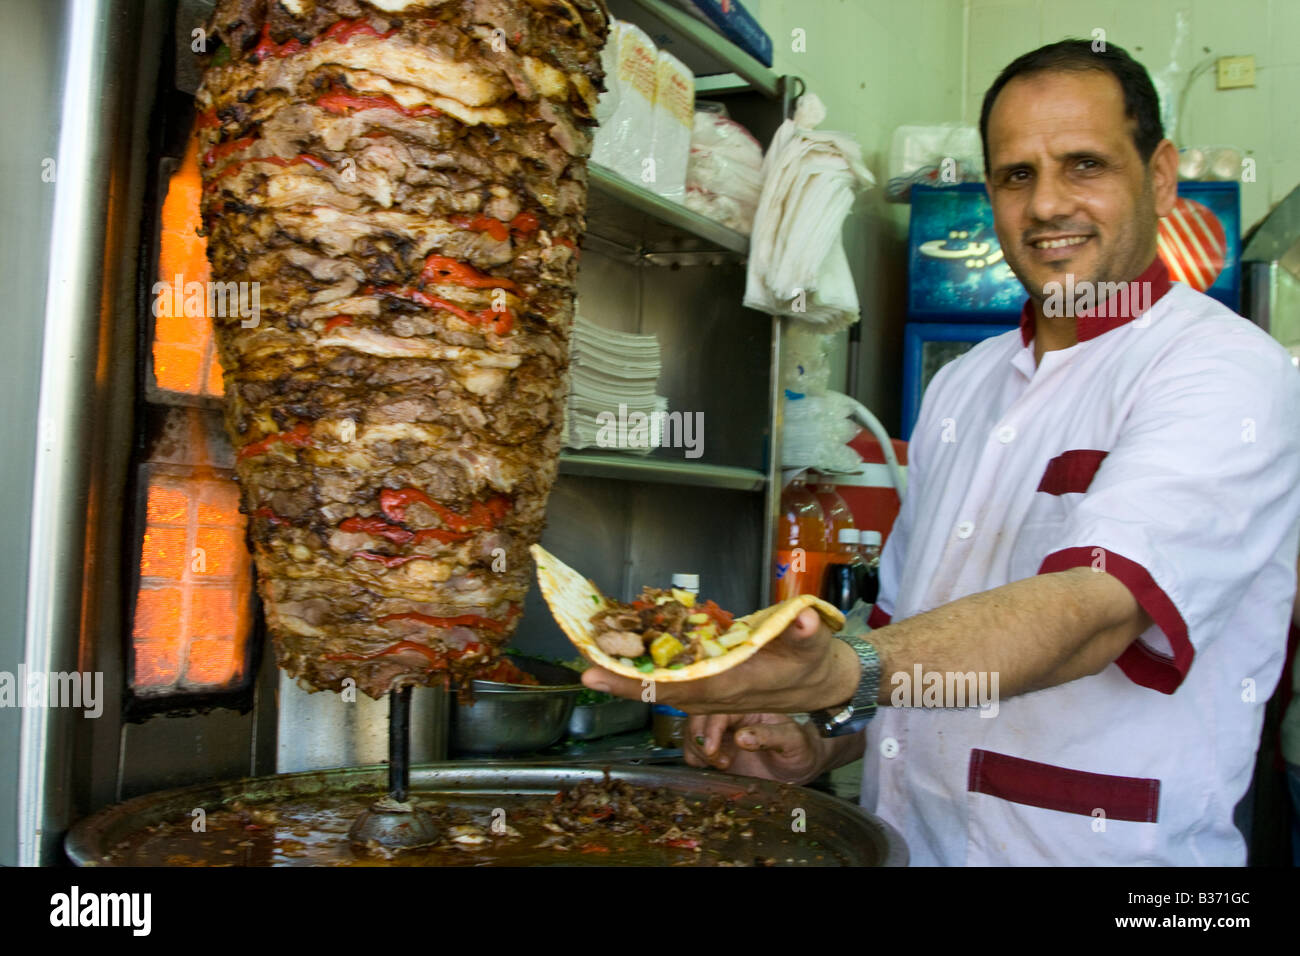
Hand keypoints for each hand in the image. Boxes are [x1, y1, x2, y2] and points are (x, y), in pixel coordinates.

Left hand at [581, 607, 857, 713]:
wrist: (823, 683)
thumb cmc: (814, 661)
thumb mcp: (815, 643)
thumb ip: (807, 631)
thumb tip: (803, 618)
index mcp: (731, 686)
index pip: (674, 687)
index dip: (635, 683)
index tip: (599, 674)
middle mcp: (713, 694)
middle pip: (656, 692)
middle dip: (619, 680)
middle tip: (582, 666)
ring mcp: (709, 693)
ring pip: (659, 688)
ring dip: (626, 676)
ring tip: (592, 656)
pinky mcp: (708, 685)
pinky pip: (669, 681)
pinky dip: (644, 671)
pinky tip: (623, 653)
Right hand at [683, 712, 827, 785]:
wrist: (800, 765)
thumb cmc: (800, 749)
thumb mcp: (792, 741)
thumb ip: (769, 737)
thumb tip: (741, 737)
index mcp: (747, 706)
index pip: (718, 711)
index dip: (711, 729)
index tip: (712, 750)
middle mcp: (730, 716)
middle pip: (698, 719)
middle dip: (700, 740)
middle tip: (718, 761)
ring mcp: (721, 733)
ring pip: (692, 734)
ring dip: (698, 751)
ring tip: (722, 765)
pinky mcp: (715, 750)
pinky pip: (693, 751)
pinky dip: (696, 759)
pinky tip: (714, 768)